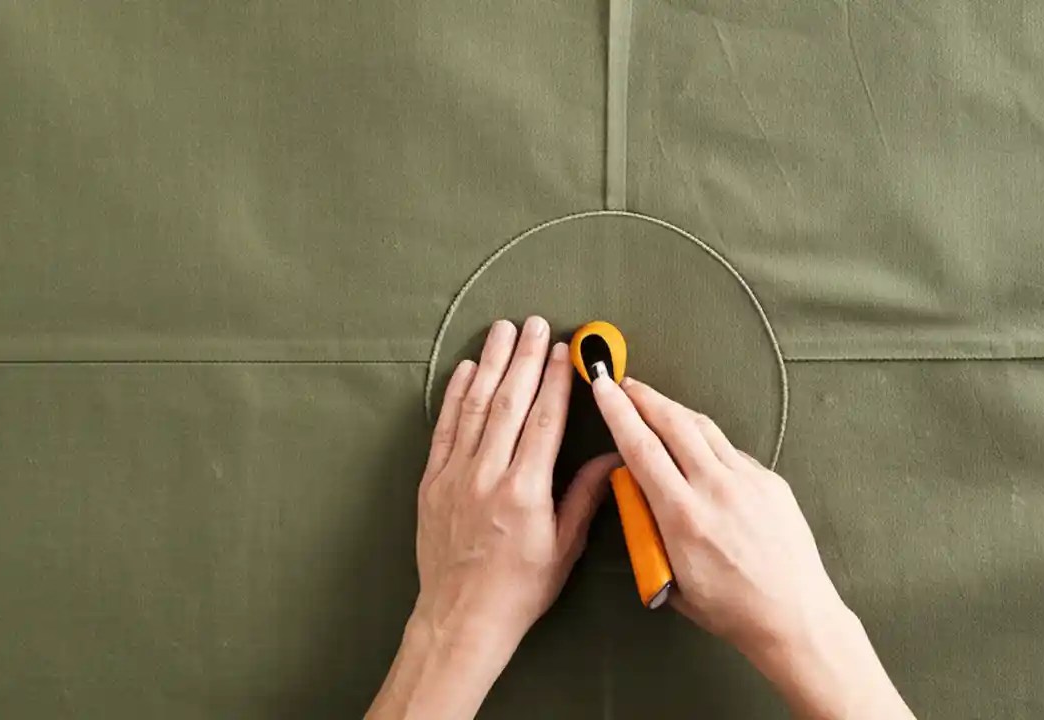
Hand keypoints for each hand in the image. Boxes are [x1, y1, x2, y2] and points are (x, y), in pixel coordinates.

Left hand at [368, 317, 617, 719]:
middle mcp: (488, 476)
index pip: (544, 421)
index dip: (555, 380)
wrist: (461, 618)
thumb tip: (611, 456)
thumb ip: (585, 497)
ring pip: (475, 407)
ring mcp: (455, 476)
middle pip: (509, 402)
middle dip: (524, 358)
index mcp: (525, 492)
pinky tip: (466, 369)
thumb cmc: (520, 590)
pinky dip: (455, 394)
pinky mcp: (432, 482)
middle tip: (534, 323)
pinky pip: (444, 428)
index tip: (565, 350)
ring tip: (502, 330)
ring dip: (490, 363)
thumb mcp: (565, 548)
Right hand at [591, 375, 912, 719]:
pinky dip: (708, 442)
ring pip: (704, 429)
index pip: (641, 448)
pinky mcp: (771, 482)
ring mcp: (748, 481)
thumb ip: (650, 531)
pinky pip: (732, 452)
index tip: (603, 388)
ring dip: (675, 411)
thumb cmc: (730, 609)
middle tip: (625, 384)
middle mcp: (716, 489)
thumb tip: (636, 491)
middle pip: (673, 423)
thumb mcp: (671, 578)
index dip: (618, 412)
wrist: (794, 616)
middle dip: (644, 397)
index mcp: (683, 516)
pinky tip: (698, 448)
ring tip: (655, 403)